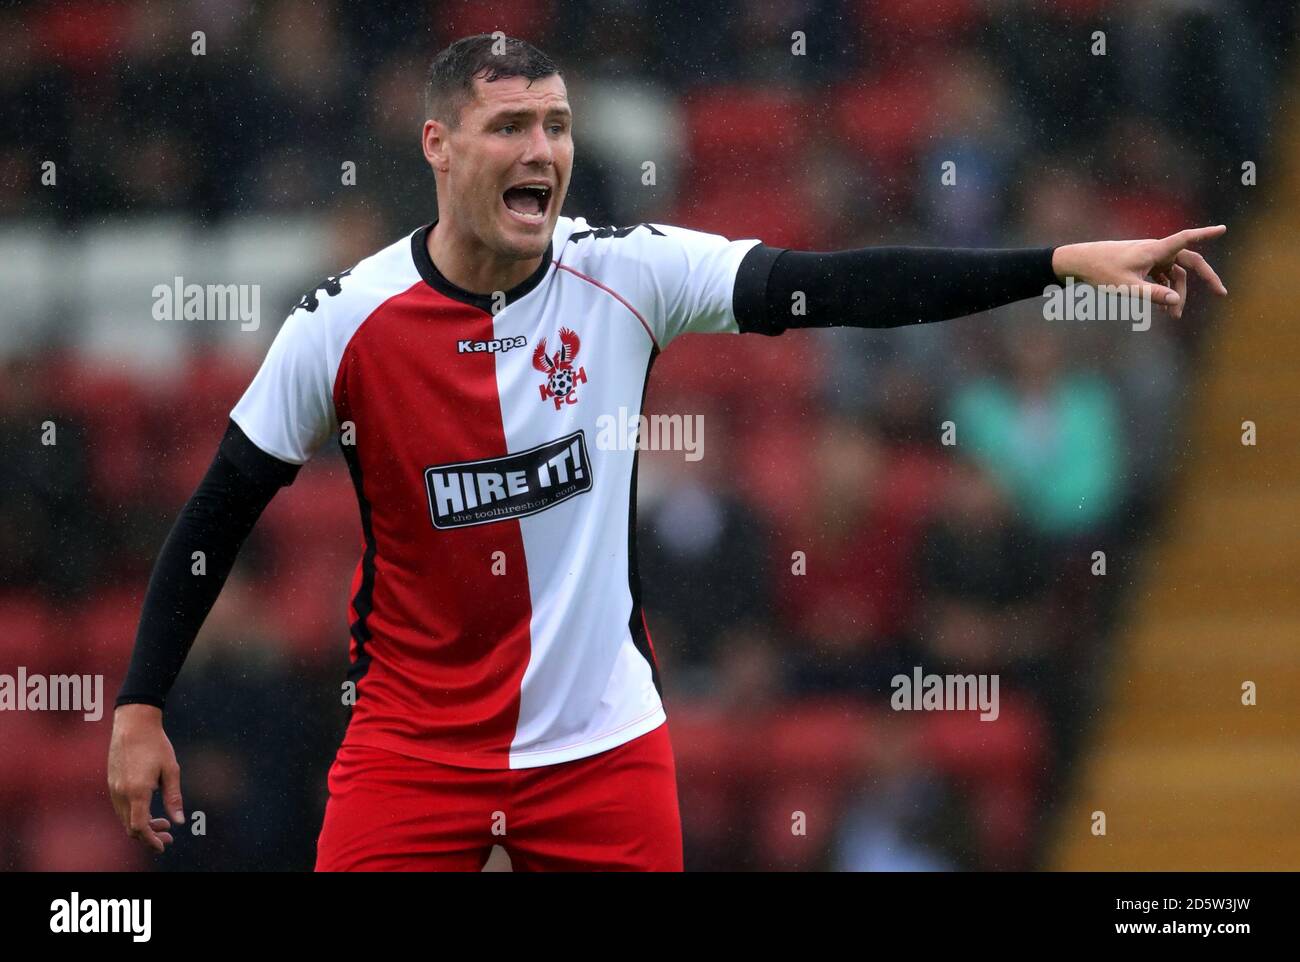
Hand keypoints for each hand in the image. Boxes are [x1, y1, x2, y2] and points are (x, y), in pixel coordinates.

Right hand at [107, 704, 184, 853]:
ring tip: (163, 824)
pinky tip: (149, 811)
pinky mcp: (112, 783)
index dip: (151, 840)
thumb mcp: (172, 770)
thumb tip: (179, 821)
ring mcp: (113, 788)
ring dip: (141, 826)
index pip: (140, 827)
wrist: (133, 724)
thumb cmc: (156, 745)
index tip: (163, 845)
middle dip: (149, 837)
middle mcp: (121, 793)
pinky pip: (120, 808)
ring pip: (124, 819)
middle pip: (131, 827)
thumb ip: (174, 797)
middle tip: (168, 837)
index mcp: (137, 791)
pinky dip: (134, 816)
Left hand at [1050, 225, 1227, 319]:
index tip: (1224, 228)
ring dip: (1176, 293)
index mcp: (1154, 250)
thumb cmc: (1101, 273)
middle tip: (1221, 293)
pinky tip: (1162, 308)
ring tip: (1173, 316)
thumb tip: (1176, 301)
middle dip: (1205, 278)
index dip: (1205, 233)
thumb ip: (1152, 294)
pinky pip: (1161, 276)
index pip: (1186, 238)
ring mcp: (1149, 256)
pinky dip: (1164, 289)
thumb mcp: (1126, 287)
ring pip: (1174, 274)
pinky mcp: (1142, 263)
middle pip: (1188, 262)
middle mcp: (1155, 250)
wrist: (1078, 263)